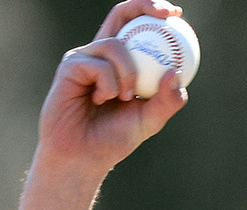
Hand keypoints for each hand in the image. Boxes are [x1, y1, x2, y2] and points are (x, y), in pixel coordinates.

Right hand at [0, 0, 188, 209]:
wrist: (83, 157)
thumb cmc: (114, 139)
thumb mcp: (149, 121)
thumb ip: (166, 101)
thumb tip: (176, 75)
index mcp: (121, 62)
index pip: (137, 27)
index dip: (154, 13)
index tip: (177, 14)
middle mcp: (101, 54)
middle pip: (121, 15)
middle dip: (145, 6)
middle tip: (168, 15)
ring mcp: (84, 58)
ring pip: (115, 46)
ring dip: (129, 72)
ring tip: (126, 97)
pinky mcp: (70, 66)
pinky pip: (99, 65)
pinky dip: (109, 84)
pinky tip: (101, 101)